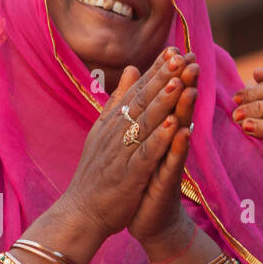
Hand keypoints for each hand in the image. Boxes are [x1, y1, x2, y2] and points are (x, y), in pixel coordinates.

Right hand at [59, 48, 193, 242]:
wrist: (80, 213)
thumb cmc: (95, 175)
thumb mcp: (103, 132)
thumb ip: (118, 100)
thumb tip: (132, 68)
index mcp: (113, 123)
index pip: (137, 91)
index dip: (156, 71)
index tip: (175, 50)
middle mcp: (116, 134)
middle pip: (142, 102)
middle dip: (163, 79)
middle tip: (182, 57)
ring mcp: (121, 154)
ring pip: (145, 124)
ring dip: (163, 103)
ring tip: (180, 81)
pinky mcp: (128, 176)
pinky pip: (146, 155)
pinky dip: (160, 139)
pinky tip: (174, 125)